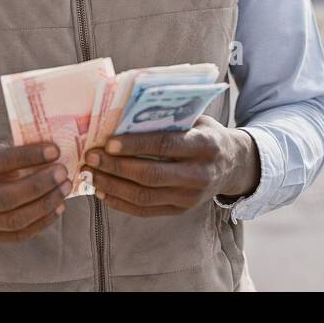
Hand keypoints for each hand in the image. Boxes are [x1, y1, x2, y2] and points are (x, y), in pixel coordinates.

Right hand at [0, 137, 72, 244]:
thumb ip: (12, 147)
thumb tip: (50, 150)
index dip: (27, 157)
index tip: (54, 150)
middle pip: (5, 197)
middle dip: (39, 185)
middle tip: (62, 172)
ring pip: (14, 220)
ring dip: (45, 205)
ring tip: (64, 188)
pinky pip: (17, 235)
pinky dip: (42, 222)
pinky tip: (58, 207)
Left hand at [83, 116, 260, 216]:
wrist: (232, 164)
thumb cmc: (205, 134)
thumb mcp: (195, 119)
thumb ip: (167, 117)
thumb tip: (123, 112)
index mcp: (205, 145)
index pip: (165, 145)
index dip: (135, 144)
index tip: (107, 142)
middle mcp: (200, 174)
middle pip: (151, 175)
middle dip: (116, 166)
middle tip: (91, 157)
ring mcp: (190, 197)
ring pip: (144, 197)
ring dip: (113, 185)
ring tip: (91, 173)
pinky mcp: (180, 210)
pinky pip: (145, 210)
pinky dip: (120, 202)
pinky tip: (102, 190)